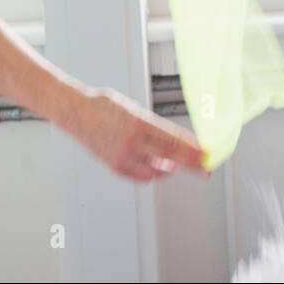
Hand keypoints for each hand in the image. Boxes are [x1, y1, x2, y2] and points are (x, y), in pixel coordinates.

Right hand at [73, 87, 208, 182]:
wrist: (76, 113)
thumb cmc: (104, 106)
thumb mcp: (134, 109)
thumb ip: (154, 126)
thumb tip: (176, 141)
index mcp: (138, 123)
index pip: (173, 139)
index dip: (193, 149)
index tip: (208, 154)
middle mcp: (131, 142)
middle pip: (170, 157)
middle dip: (191, 164)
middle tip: (206, 169)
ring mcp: (122, 157)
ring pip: (156, 171)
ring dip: (167, 166)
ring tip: (171, 160)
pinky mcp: (115, 167)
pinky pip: (141, 176)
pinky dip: (150, 171)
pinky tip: (154, 163)